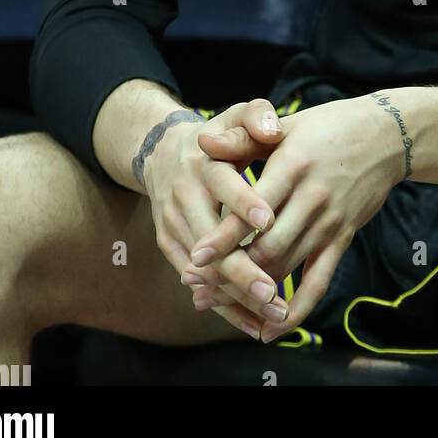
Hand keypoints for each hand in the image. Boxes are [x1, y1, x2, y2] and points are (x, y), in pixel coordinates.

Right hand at [142, 98, 287, 338]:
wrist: (164, 151)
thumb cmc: (219, 135)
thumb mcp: (236, 115)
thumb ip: (256, 115)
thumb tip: (272, 128)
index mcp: (205, 162)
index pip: (224, 184)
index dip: (244, 202)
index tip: (269, 221)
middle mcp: (184, 196)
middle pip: (211, 241)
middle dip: (241, 269)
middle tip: (272, 293)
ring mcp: (173, 224)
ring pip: (204, 270)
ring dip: (236, 296)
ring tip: (273, 316)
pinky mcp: (170, 245)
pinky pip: (196, 282)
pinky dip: (223, 304)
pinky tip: (253, 322)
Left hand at [189, 96, 402, 341]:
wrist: (387, 136)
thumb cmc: (328, 126)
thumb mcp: (284, 126)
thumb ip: (241, 138)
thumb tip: (202, 144)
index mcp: (292, 166)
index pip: (252, 210)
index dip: (223, 237)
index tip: (195, 259)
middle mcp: (311, 198)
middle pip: (266, 248)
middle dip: (230, 273)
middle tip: (198, 289)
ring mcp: (329, 222)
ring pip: (286, 267)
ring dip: (252, 293)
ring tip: (218, 305)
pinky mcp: (343, 238)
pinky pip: (318, 282)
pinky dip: (296, 309)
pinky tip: (271, 329)